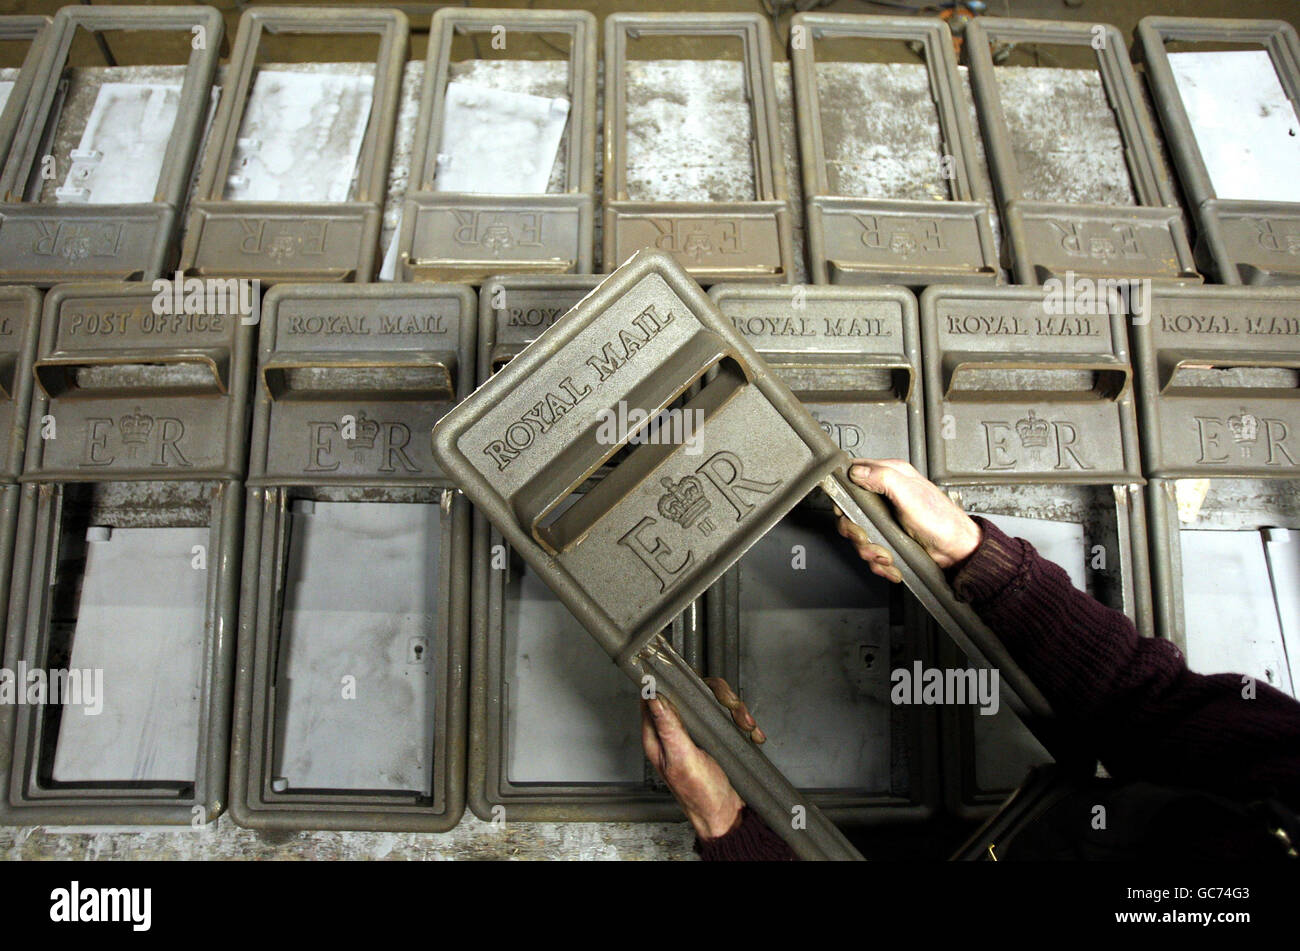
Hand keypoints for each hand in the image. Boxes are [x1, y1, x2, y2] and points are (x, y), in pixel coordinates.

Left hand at [641, 678, 762, 839]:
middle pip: (692, 692)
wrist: (728, 816)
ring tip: (745, 726)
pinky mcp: (715, 735)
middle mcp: (676, 729)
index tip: (692, 681)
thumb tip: (651, 697)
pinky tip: (750, 735)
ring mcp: (696, 731)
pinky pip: (729, 717)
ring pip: (714, 702)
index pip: (658, 694)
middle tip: (731, 707)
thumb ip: (667, 727)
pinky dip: (742, 723)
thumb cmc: (700, 795)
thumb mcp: (682, 759)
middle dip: (717, 696)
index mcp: (658, 735)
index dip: (673, 681)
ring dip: (735, 711)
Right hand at [835, 458, 981, 579]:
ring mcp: (884, 518)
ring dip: (870, 550)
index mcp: (890, 476)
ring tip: (885, 553)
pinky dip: (879, 562)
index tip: (847, 509)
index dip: (844, 492)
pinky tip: (891, 560)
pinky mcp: (887, 536)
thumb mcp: (910, 493)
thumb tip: (857, 471)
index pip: (853, 474)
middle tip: (867, 536)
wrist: (955, 550)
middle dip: (856, 530)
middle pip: (849, 511)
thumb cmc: (941, 520)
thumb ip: (883, 477)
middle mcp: (885, 495)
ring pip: (858, 534)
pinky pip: (870, 551)